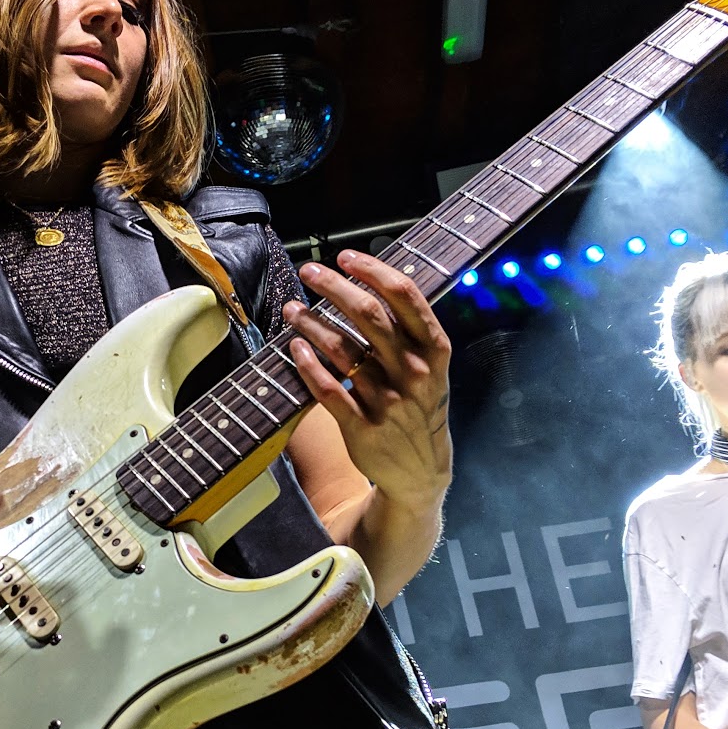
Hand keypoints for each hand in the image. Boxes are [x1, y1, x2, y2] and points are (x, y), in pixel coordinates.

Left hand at [283, 250, 451, 508]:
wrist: (421, 472)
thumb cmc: (420, 406)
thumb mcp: (431, 367)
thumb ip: (410, 329)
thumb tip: (371, 281)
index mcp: (434, 350)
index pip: (404, 296)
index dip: (372, 270)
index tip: (345, 257)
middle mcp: (414, 372)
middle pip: (368, 315)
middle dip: (333, 287)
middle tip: (308, 271)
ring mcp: (389, 401)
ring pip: (341, 349)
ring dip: (311, 323)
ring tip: (292, 309)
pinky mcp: (363, 427)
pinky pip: (327, 389)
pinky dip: (307, 365)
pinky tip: (294, 347)